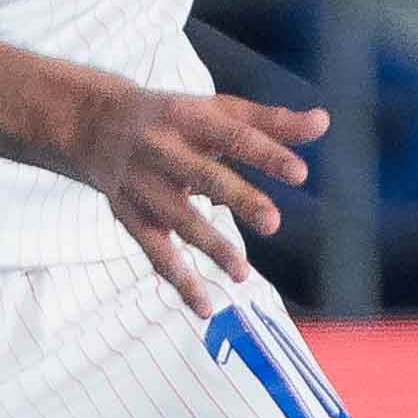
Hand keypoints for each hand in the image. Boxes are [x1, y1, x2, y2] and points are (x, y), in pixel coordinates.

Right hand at [72, 80, 323, 312]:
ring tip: (243, 275)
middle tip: (272, 223)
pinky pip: (156, 253)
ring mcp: (145, 187)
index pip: (234, 135)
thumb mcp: (217, 110)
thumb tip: (324, 122)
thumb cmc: (174, 118)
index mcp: (191, 118)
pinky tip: (204, 307)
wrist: (94, 125)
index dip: (266, 153)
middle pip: (204, 176)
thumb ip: (271, 122)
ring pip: (180, 220)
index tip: (299, 173)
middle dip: (238, 199)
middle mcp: (165, 151)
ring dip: (210, 247)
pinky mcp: (132, 218)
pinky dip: (179, 281)